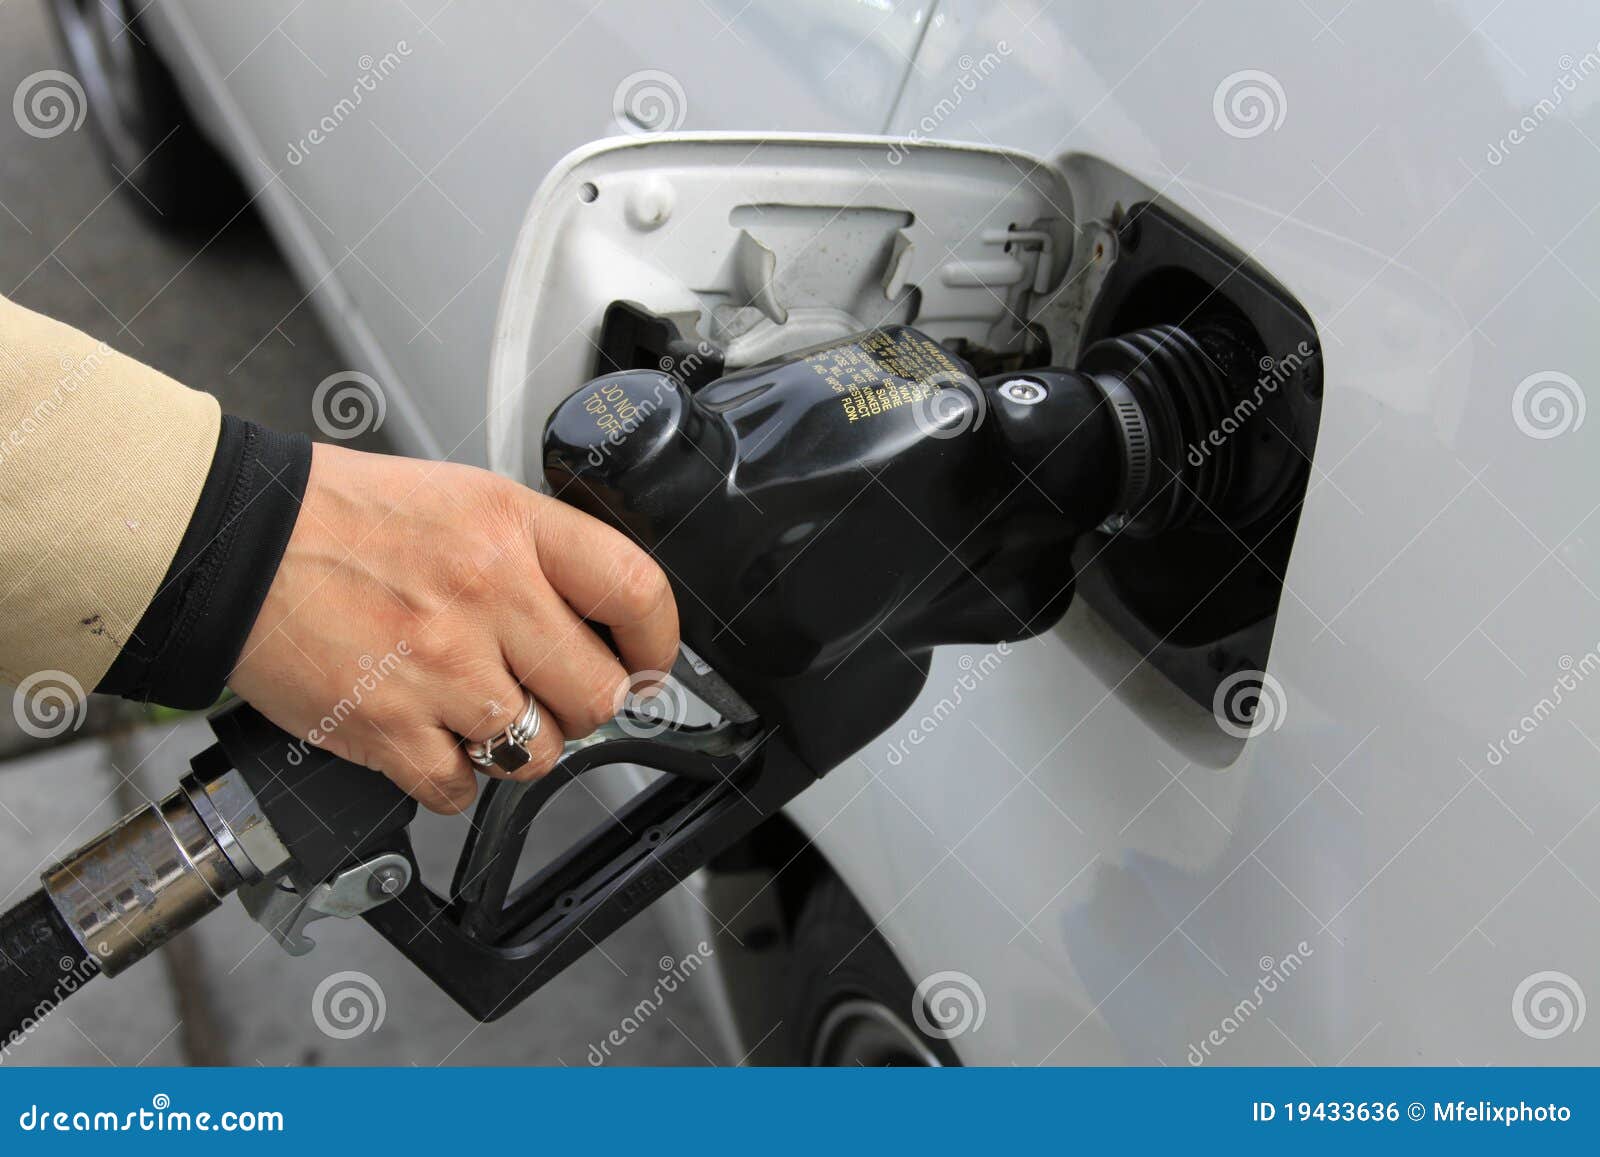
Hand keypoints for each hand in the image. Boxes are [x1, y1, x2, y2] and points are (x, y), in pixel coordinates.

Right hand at [228, 442, 678, 812]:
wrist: (238, 541)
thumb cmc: (346, 518)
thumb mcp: (465, 500)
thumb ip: (537, 554)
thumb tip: (600, 617)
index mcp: (512, 528)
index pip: (634, 590)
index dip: (657, 641)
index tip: (648, 662)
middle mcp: (487, 595)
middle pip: (599, 694)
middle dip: (585, 706)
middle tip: (555, 694)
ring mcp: (440, 667)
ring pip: (538, 752)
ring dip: (519, 745)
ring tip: (480, 712)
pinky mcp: (388, 727)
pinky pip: (458, 789)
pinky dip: (450, 777)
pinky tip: (429, 737)